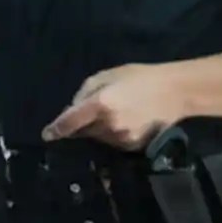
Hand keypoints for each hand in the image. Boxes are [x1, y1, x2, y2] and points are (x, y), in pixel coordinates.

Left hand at [43, 64, 186, 150]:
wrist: (175, 92)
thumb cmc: (139, 77)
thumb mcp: (106, 76)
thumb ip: (85, 92)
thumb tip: (73, 108)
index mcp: (99, 104)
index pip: (70, 122)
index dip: (55, 129)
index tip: (46, 135)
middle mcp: (108, 124)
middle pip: (83, 131)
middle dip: (80, 124)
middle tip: (91, 111)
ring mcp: (122, 138)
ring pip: (97, 137)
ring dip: (96, 129)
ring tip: (111, 113)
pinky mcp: (133, 146)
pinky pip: (112, 142)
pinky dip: (111, 134)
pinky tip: (123, 121)